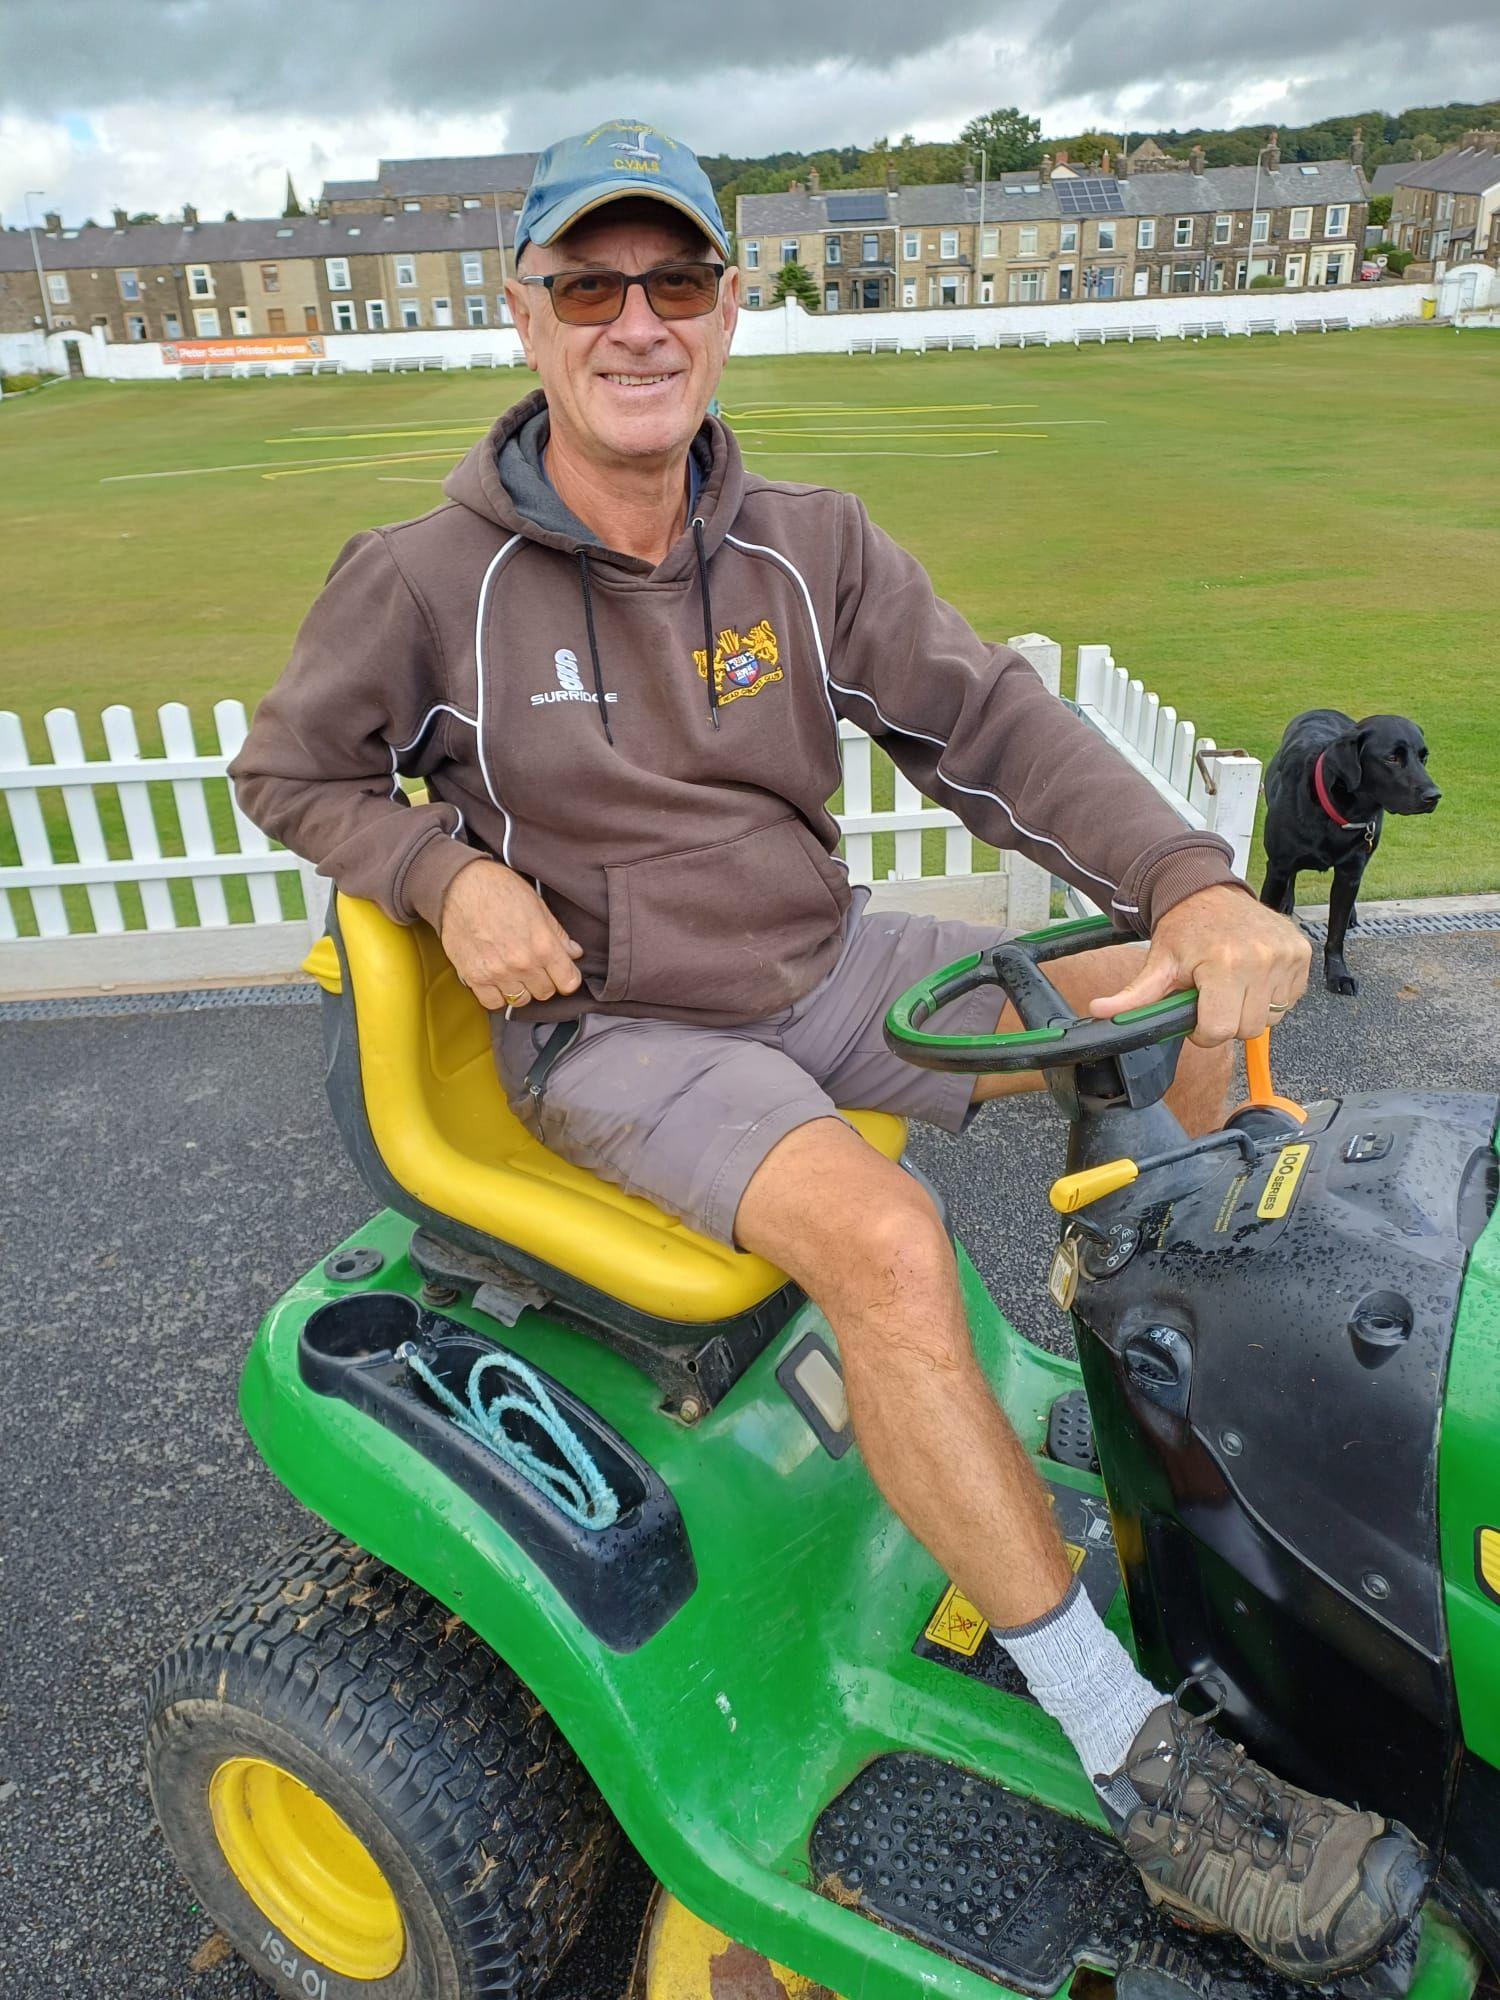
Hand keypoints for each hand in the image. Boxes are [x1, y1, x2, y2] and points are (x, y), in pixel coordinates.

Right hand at [439, 859, 583, 1010]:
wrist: (460, 885)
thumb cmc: (500, 889)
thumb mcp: (538, 906)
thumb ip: (558, 934)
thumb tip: (574, 953)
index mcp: (543, 945)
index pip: (569, 982)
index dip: (568, 978)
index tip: (562, 973)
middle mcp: (522, 964)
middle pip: (545, 993)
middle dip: (543, 981)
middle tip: (534, 967)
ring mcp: (497, 973)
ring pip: (521, 1000)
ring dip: (521, 989)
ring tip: (514, 971)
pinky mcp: (474, 976)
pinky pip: (493, 1002)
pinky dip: (497, 995)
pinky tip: (496, 979)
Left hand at [1089, 885, 1310, 1045]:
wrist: (1208, 890)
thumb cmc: (1184, 929)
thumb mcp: (1158, 963)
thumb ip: (1134, 996)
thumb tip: (1100, 1012)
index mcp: (1224, 964)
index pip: (1220, 1030)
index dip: (1203, 1031)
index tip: (1196, 1013)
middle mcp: (1261, 959)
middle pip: (1247, 1029)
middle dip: (1226, 1020)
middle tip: (1212, 996)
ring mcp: (1285, 956)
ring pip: (1270, 1018)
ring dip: (1249, 1008)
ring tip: (1232, 983)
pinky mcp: (1301, 953)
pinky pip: (1289, 999)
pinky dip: (1271, 995)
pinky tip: (1253, 975)